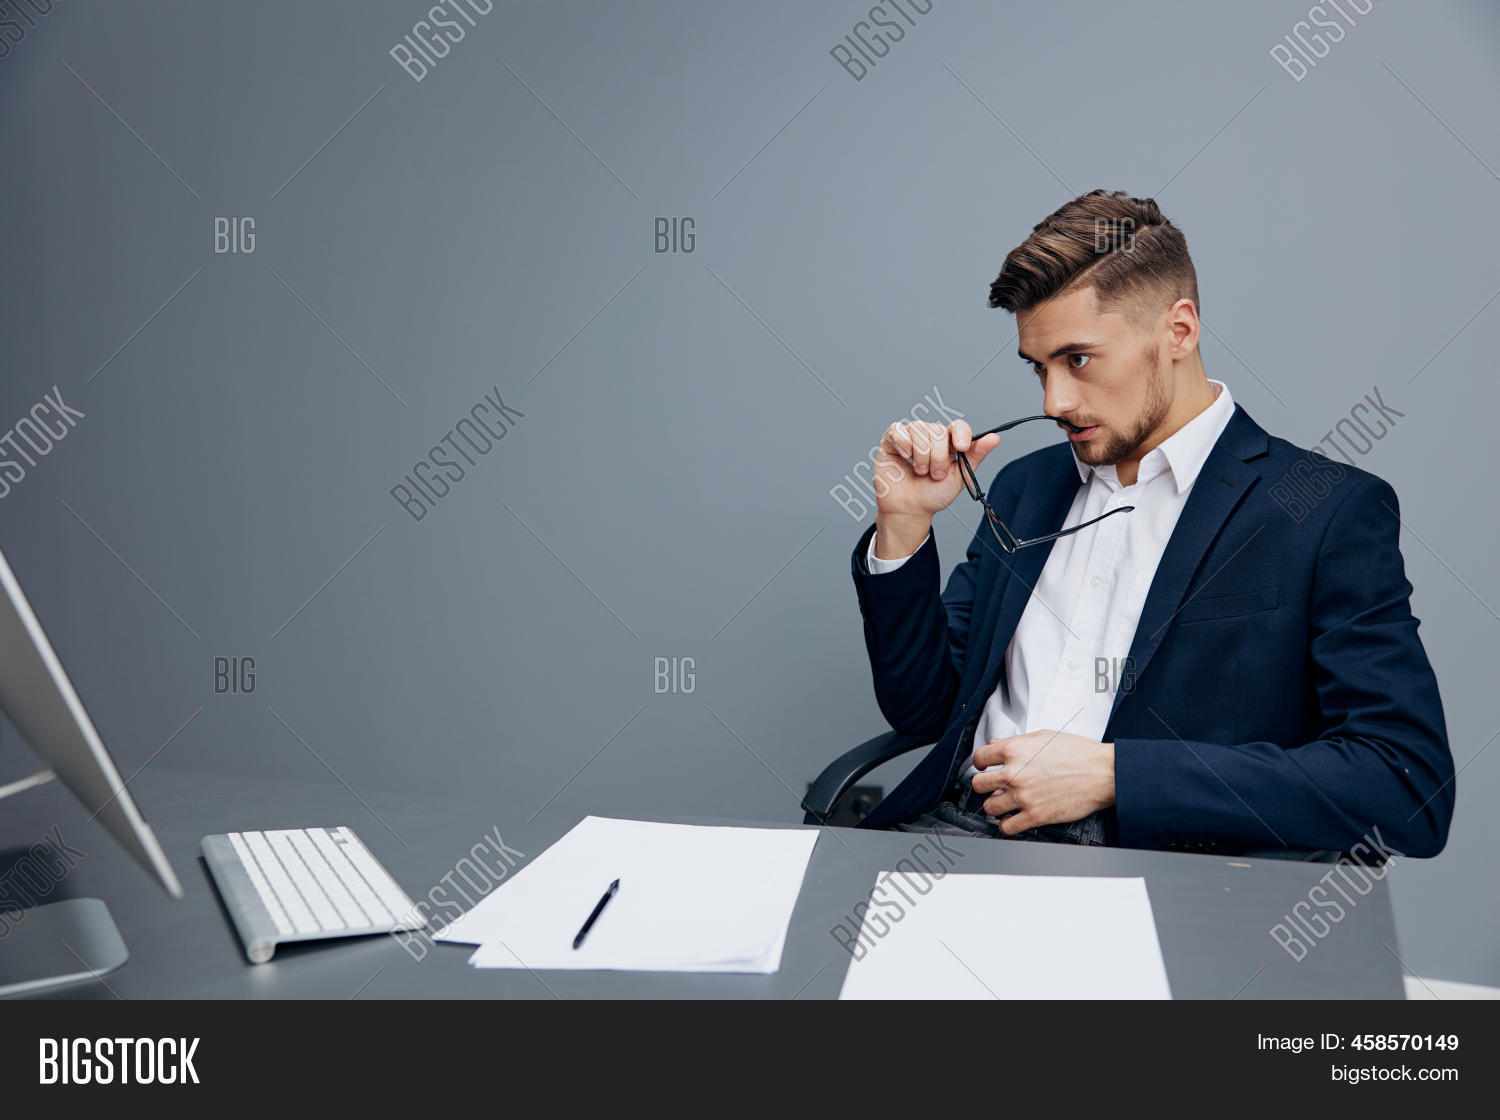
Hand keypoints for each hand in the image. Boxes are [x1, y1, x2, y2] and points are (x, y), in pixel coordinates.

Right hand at [871, 420, 1000, 557]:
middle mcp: (929, 436)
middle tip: (935, 474)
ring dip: (922, 455)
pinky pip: (898, 430)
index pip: (958, 426)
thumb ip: (975, 456)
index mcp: (948, 443)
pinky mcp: (891, 440)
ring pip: (919, 429)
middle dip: (938, 456)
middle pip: (938, 430)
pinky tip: (905, 457)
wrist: (909, 511)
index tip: (961, 448)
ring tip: (920, 472)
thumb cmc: (932, 495)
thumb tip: (995, 438)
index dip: (961, 433)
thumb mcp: (959, 477)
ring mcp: (910, 437)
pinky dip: (904, 443)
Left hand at [970, 730, 1115, 835]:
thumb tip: (996, 744)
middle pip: (979, 785)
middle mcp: (1015, 773)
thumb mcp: (1044, 736)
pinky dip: (1007, 824)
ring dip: (995, 805)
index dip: (980, 763)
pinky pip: (1007, 826)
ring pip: (990, 807)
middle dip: (984, 786)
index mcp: (1015, 750)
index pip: (980, 758)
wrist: (1103, 773)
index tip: (984, 767)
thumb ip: (1016, 741)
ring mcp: (1023, 796)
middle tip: (992, 787)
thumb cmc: (1079, 753)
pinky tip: (1013, 818)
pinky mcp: (1035, 815)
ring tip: (1004, 803)